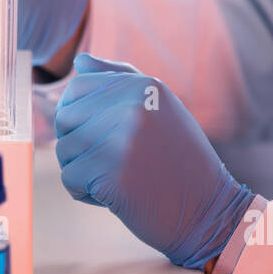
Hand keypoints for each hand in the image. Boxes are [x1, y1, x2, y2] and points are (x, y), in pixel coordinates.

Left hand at [54, 54, 253, 268]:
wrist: (208, 212)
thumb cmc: (179, 160)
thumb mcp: (159, 108)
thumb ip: (120, 79)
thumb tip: (80, 61)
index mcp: (144, 85)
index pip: (77, 87)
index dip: (76, 114)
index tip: (98, 135)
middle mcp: (133, 106)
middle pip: (65, 117)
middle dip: (77, 143)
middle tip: (110, 160)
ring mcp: (123, 140)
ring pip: (64, 149)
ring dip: (82, 170)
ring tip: (118, 177)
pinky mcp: (113, 175)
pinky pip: (70, 179)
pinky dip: (86, 194)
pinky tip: (117, 196)